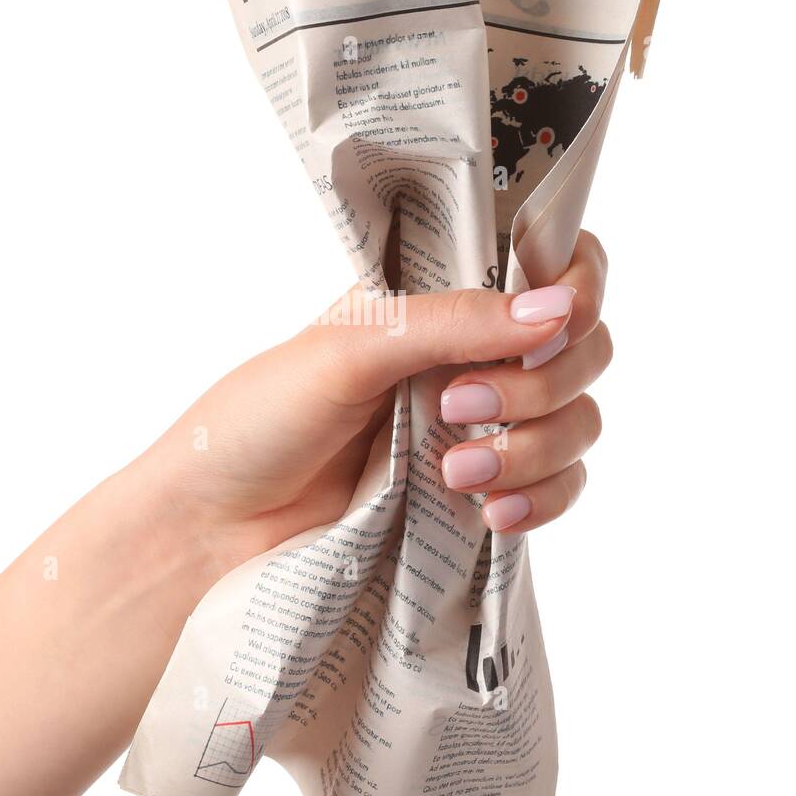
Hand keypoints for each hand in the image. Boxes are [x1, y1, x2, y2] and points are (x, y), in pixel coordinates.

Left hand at [134, 231, 611, 588]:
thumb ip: (453, 322)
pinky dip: (544, 498)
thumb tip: (558, 309)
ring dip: (536, 447)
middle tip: (457, 406)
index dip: (575, 286)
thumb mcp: (349, 349)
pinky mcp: (483, 494)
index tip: (556, 318)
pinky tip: (494, 513)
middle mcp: (470, 356)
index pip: (549, 266)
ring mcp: (482, 429)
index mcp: (437, 302)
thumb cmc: (256, 422)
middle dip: (540, 382)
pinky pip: (560, 488)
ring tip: (455, 474)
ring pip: (579, 422)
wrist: (214, 529)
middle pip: (581, 349)